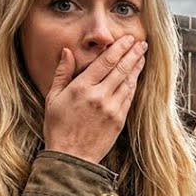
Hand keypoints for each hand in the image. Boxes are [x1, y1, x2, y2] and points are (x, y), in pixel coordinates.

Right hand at [43, 35, 147, 163]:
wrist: (71, 157)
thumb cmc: (58, 127)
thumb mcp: (53, 98)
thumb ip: (62, 73)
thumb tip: (67, 51)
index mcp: (82, 88)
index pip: (105, 62)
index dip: (119, 48)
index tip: (128, 39)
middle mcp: (99, 96)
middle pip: (121, 68)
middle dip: (133, 53)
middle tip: (141, 42)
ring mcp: (112, 108)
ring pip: (128, 82)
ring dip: (137, 66)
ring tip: (143, 55)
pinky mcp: (119, 119)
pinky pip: (129, 97)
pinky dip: (134, 84)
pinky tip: (137, 75)